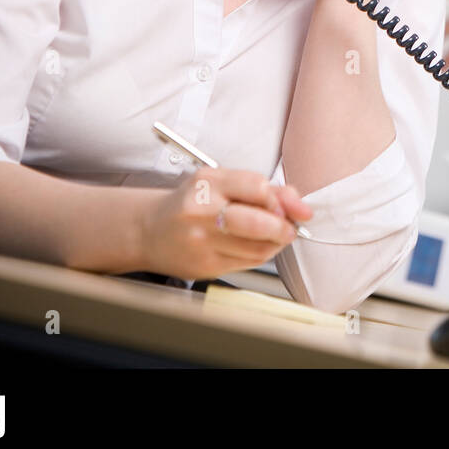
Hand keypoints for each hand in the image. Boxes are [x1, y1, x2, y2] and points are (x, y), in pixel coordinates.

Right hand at [138, 168, 312, 280]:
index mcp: (208, 182)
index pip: (258, 188)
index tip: (288, 206)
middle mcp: (201, 211)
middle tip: (289, 228)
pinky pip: (246, 263)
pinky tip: (256, 247)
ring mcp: (201, 241)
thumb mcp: (221, 183)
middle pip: (258, 222)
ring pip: (257, 247)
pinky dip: (260, 255)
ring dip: (276, 244)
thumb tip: (300, 203)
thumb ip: (263, 189)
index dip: (281, 200)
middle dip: (284, 227)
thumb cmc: (191, 204)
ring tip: (274, 237)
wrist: (148, 231)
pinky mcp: (204, 265)